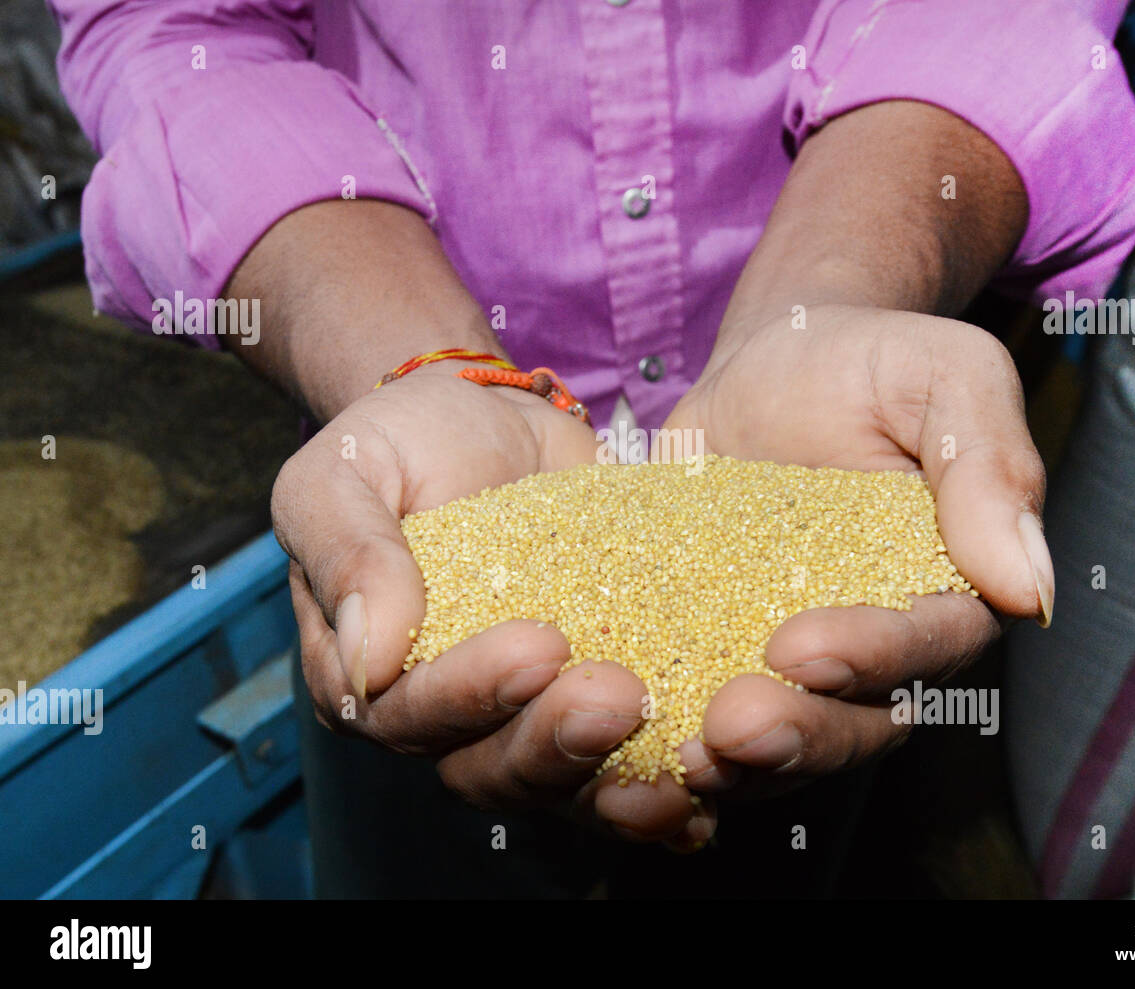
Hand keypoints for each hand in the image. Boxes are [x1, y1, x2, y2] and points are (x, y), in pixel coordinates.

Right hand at [272, 364, 707, 843]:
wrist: (490, 419)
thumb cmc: (404, 442)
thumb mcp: (346, 473)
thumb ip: (348, 553)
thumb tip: (366, 659)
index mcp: (367, 677)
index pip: (410, 714)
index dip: (472, 694)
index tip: (538, 648)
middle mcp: (445, 716)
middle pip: (492, 766)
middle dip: (557, 741)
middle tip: (620, 695)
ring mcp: (524, 716)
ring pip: (565, 781)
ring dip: (621, 776)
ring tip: (685, 748)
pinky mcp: (593, 696)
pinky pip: (626, 759)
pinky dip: (665, 776)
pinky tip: (710, 781)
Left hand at [657, 303, 1052, 796]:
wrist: (775, 360)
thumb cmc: (873, 362)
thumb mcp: (947, 377)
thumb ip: (989, 466)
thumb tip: (1028, 586)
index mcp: (947, 591)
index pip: (925, 648)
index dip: (870, 659)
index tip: (800, 648)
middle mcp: (878, 647)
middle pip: (854, 724)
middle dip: (797, 736)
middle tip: (729, 728)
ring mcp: (794, 662)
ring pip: (781, 743)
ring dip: (734, 765)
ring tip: (678, 755)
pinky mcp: (718, 651)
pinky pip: (703, 711)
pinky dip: (669, 740)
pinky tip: (627, 748)